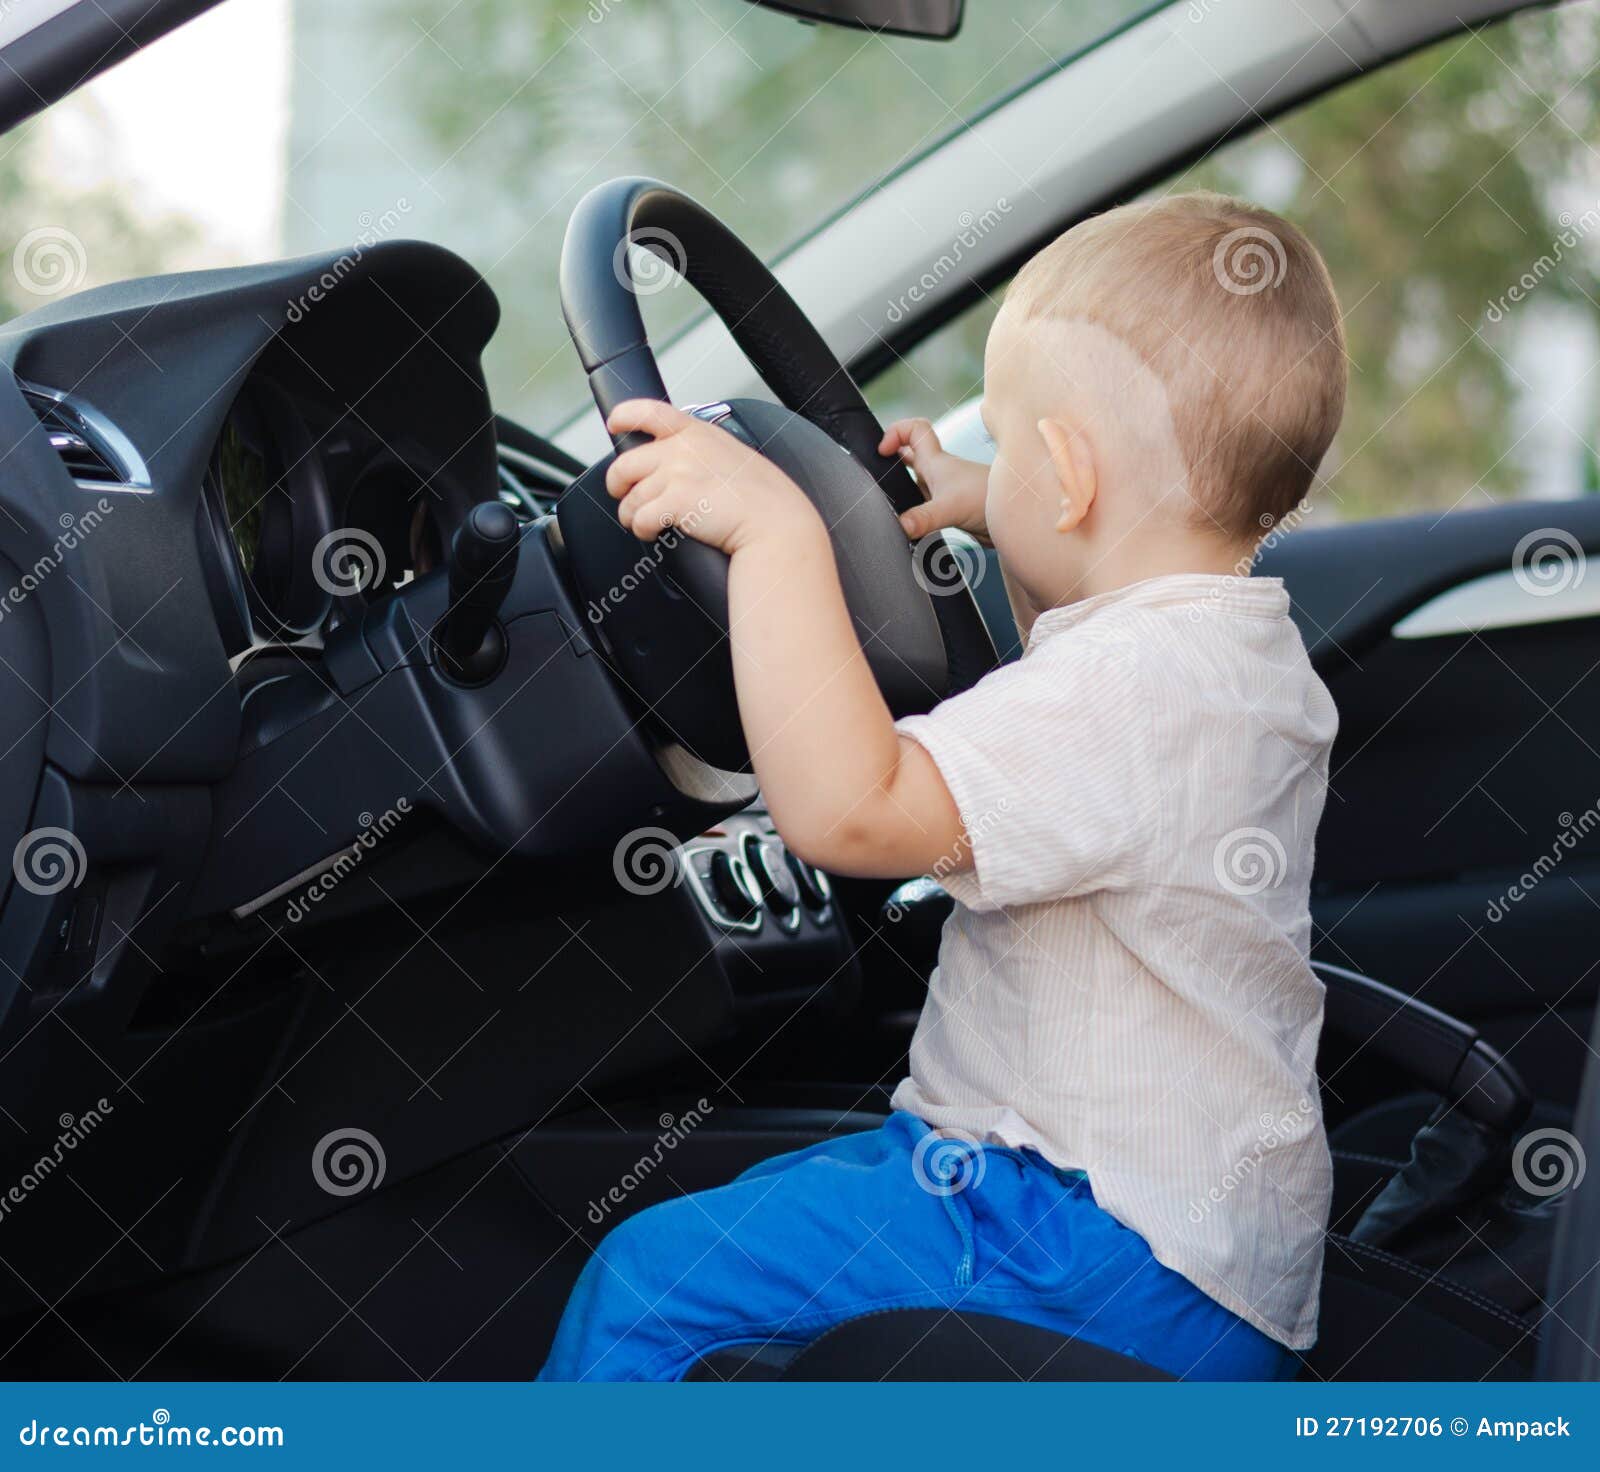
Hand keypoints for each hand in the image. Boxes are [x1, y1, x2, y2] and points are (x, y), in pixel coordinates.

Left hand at [604, 400, 821, 555]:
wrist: (777, 522)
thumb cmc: (766, 498)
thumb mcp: (735, 455)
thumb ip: (705, 451)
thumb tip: (683, 465)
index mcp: (698, 432)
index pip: (649, 411)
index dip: (624, 416)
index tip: (614, 425)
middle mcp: (683, 449)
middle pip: (626, 463)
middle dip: (618, 484)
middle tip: (624, 496)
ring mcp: (678, 474)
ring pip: (630, 496)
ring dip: (631, 514)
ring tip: (642, 523)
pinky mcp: (675, 503)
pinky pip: (639, 518)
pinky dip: (642, 529)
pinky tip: (653, 533)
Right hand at [879, 418, 990, 544]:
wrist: (1015, 520)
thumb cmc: (989, 501)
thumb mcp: (950, 508)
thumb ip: (924, 517)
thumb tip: (901, 525)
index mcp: (936, 461)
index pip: (914, 429)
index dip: (896, 432)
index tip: (882, 451)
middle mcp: (938, 472)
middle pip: (909, 453)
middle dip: (892, 458)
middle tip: (878, 472)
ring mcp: (943, 490)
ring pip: (916, 480)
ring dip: (902, 485)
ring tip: (887, 499)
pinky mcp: (948, 509)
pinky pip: (924, 503)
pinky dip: (913, 510)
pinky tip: (908, 524)